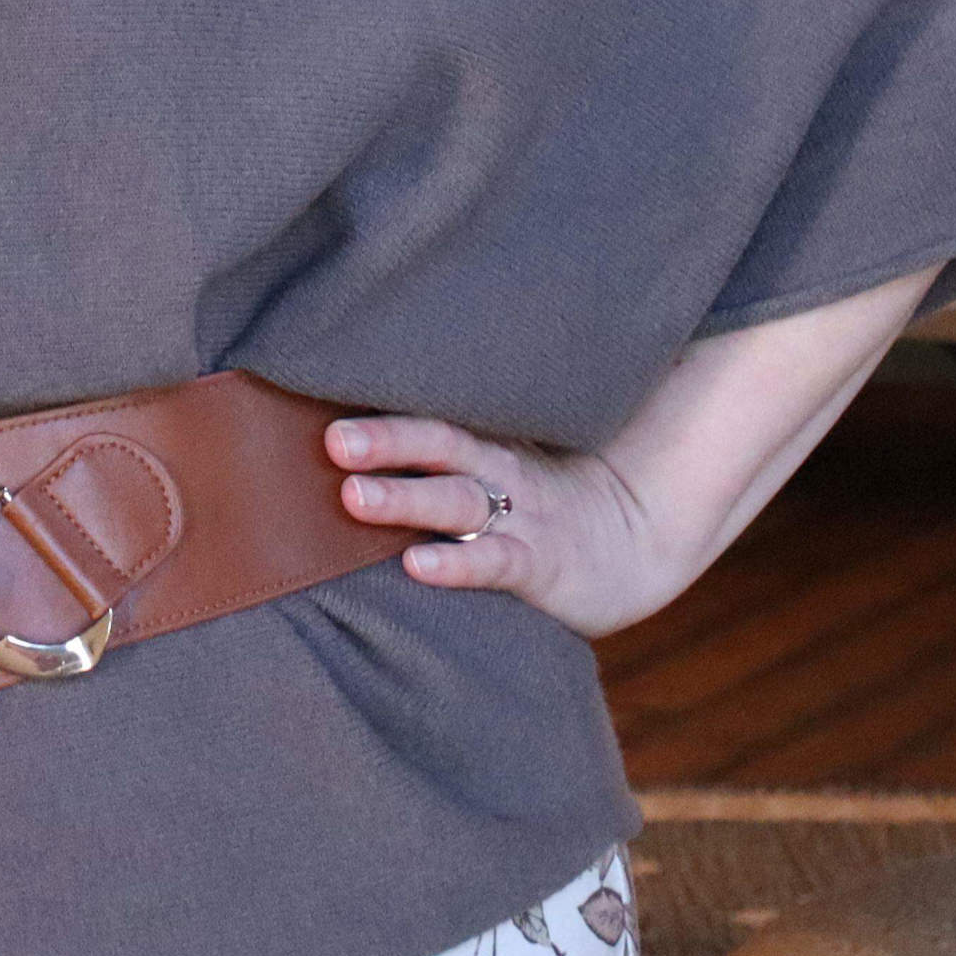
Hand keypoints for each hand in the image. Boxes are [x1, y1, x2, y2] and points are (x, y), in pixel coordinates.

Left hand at [324, 414, 682, 637]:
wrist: (635, 540)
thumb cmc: (543, 500)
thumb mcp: (495, 462)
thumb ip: (438, 449)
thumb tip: (346, 442)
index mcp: (483, 441)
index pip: (427, 414)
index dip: (378, 404)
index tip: (320, 391)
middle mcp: (498, 471)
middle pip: (438, 444)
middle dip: (385, 441)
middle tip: (334, 439)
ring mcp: (521, 517)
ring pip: (457, 501)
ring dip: (405, 497)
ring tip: (353, 496)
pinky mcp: (541, 565)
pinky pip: (496, 562)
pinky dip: (457, 563)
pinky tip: (417, 565)